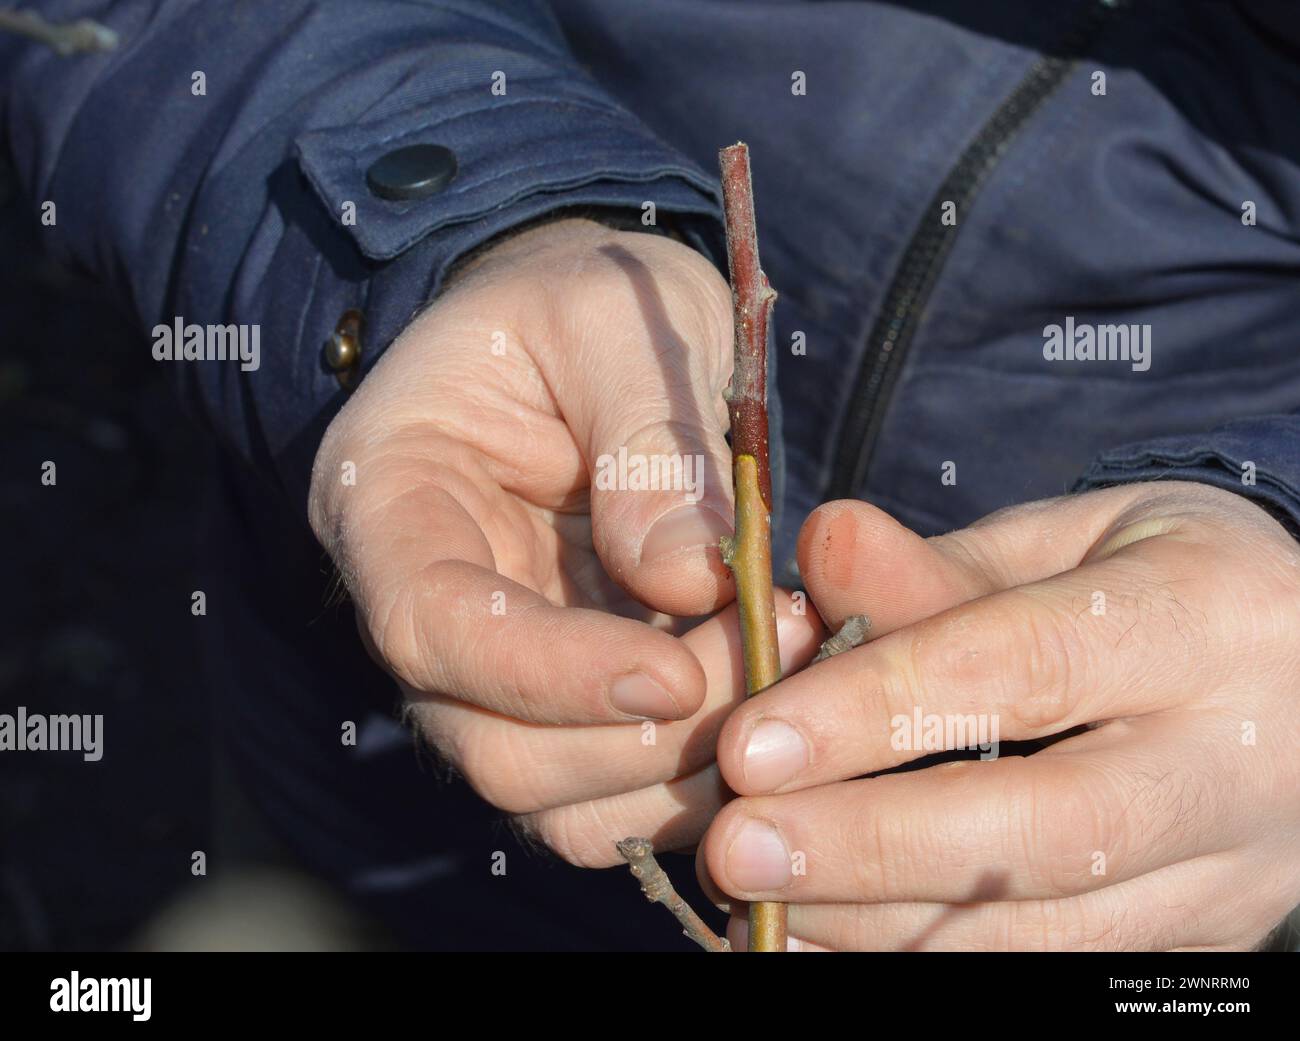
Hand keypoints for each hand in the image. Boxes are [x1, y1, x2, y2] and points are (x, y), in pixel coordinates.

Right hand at [308, 217, 823, 859]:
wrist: (585, 338)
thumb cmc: (584, 303)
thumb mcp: (613, 316)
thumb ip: (644, 435)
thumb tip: (686, 578)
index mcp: (390, 501)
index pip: (430, 628)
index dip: (544, 672)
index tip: (669, 671)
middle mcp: (428, 612)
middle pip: (496, 748)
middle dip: (643, 733)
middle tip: (779, 646)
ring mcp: (497, 674)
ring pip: (561, 802)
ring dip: (685, 769)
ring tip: (790, 662)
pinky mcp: (569, 707)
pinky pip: (619, 795)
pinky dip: (702, 780)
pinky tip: (777, 700)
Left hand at [698, 481, 1299, 949]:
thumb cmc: (1161, 584)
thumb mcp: (1071, 539)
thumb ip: (941, 564)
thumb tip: (818, 547)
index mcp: (1200, 617)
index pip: (1026, 667)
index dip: (879, 710)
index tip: (750, 744)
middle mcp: (1231, 760)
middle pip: (1047, 831)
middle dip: (873, 847)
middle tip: (735, 846)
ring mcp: (1229, 873)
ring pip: (1053, 934)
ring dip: (885, 929)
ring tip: (759, 905)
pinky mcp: (1202, 943)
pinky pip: (1058, 975)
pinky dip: (931, 968)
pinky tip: (825, 946)